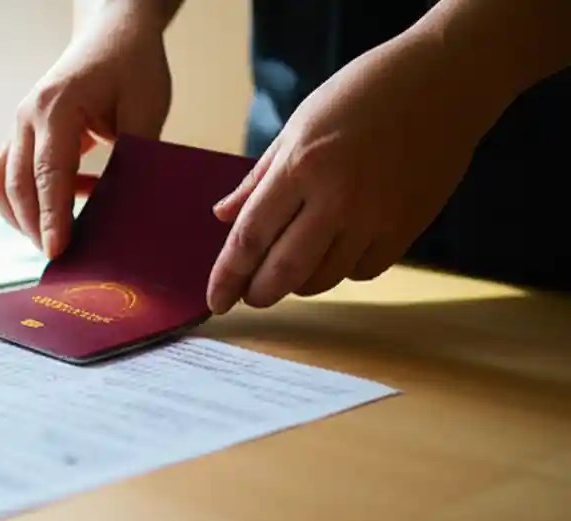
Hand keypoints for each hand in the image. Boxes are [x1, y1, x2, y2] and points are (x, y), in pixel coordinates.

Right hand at [0, 1, 173, 258]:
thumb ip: (135, 156)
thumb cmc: (132, 65)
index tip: (58, 252)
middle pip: (15, 186)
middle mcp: (26, 117)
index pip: (47, 175)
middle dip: (34, 227)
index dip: (52, 217)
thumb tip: (127, 209)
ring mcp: (18, 125)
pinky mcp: (22, 134)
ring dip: (22, 217)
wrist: (112, 32)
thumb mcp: (145, 109)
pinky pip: (9, 175)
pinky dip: (30, 198)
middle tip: (60, 259)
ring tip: (56, 237)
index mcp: (55, 108)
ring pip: (0, 184)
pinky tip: (73, 199)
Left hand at [206, 31, 511, 313]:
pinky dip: (342, 271)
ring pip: (324, 278)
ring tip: (289, 271)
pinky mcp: (406, 226)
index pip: (250, 237)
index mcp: (300, 165)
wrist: (444, 81)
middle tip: (249, 296)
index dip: (228, 276)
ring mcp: (375, 216)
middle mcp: (336, 197)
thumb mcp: (298, 125)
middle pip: (284, 270)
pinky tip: (335, 253)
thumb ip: (259, 178)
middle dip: (259, 292)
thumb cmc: (363, 94)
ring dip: (299, 284)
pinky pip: (363, 270)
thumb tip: (223, 216)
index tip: (216, 300)